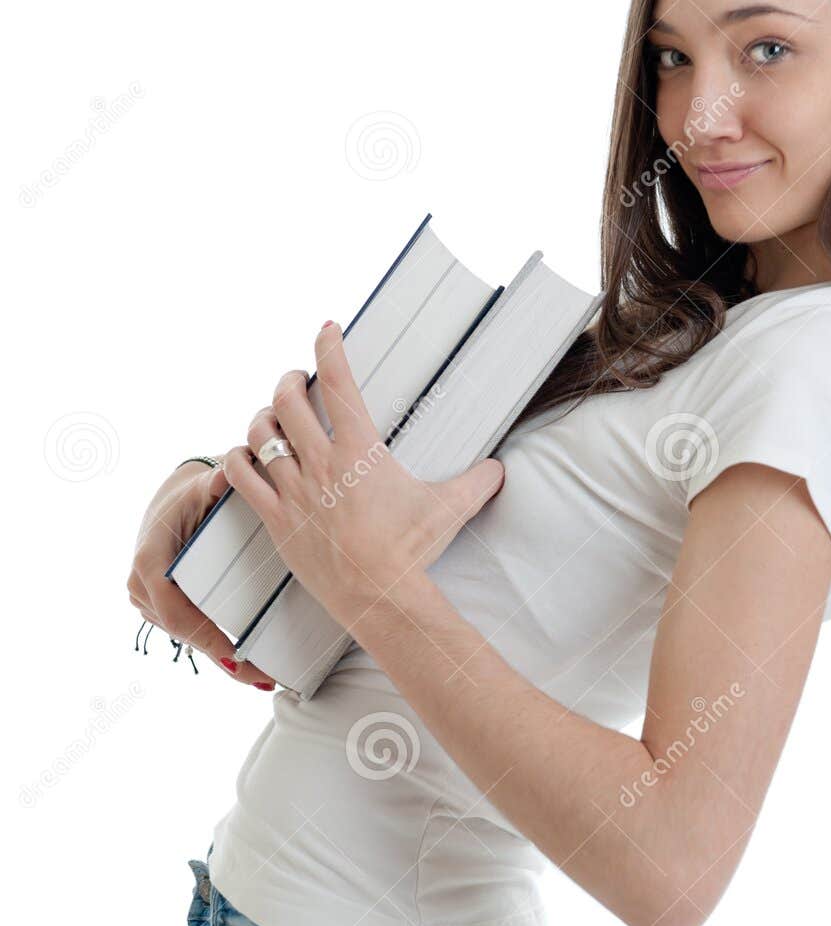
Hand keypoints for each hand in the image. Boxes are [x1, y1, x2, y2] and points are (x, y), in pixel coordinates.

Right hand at [128, 463, 276, 687]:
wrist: (175, 499)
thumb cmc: (194, 493)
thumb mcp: (204, 486)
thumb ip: (215, 483)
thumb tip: (224, 477)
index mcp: (150, 561)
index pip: (176, 610)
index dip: (206, 637)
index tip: (238, 658)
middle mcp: (142, 585)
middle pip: (184, 632)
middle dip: (223, 659)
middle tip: (263, 679)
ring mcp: (147, 600)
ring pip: (185, 637)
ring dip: (220, 659)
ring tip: (261, 678)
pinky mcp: (158, 607)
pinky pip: (187, 633)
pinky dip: (214, 649)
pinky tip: (244, 666)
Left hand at [222, 320, 505, 633]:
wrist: (378, 595)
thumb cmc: (411, 551)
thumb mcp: (449, 509)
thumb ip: (476, 483)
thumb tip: (498, 472)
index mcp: (359, 449)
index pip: (336, 380)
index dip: (328, 346)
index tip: (326, 329)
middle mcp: (320, 462)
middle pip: (286, 399)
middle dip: (288, 381)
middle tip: (294, 381)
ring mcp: (294, 490)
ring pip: (260, 433)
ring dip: (262, 418)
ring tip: (270, 418)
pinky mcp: (277, 518)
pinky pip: (240, 476)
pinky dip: (237, 459)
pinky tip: (243, 456)